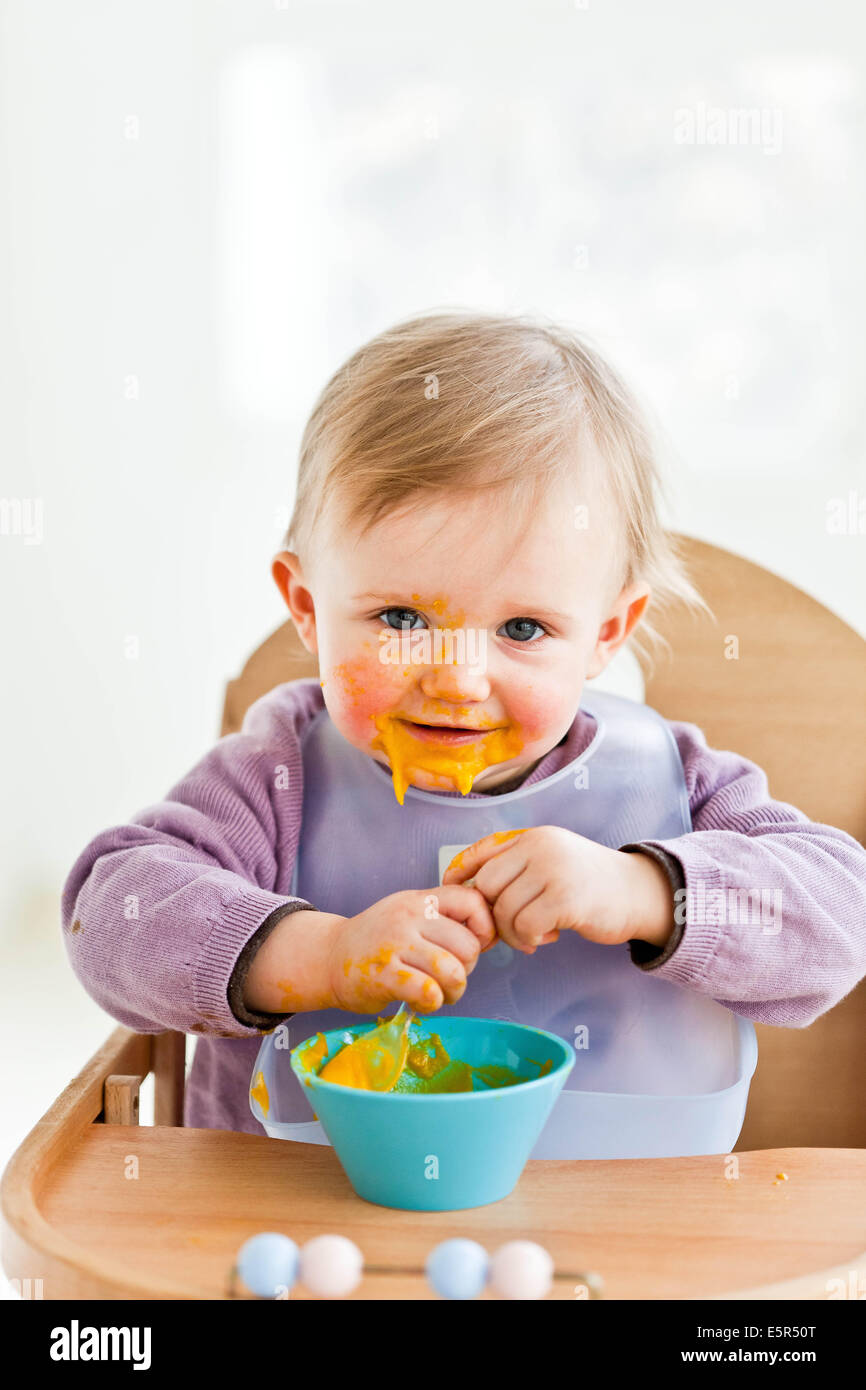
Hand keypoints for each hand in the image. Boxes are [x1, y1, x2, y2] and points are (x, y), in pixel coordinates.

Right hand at [327, 886, 496, 1013]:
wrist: (328, 957)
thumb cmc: (378, 940)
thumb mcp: (410, 914)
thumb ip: (445, 918)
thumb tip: (493, 934)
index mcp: (420, 899)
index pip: (472, 900)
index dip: (484, 928)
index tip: (475, 946)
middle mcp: (408, 917)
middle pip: (467, 946)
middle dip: (467, 970)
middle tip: (450, 977)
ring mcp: (394, 944)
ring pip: (452, 970)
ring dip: (454, 991)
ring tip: (441, 994)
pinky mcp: (382, 975)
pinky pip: (428, 992)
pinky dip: (432, 1003)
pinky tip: (422, 1002)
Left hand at [442, 826, 674, 952]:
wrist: (638, 892)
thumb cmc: (589, 883)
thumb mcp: (551, 861)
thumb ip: (517, 868)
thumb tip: (468, 888)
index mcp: (532, 838)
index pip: (480, 852)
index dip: (459, 875)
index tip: (453, 895)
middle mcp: (540, 848)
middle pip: (486, 886)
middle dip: (490, 914)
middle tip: (508, 929)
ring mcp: (554, 871)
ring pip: (503, 910)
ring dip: (513, 933)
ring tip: (534, 935)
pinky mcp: (566, 899)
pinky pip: (525, 926)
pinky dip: (530, 939)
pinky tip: (549, 937)